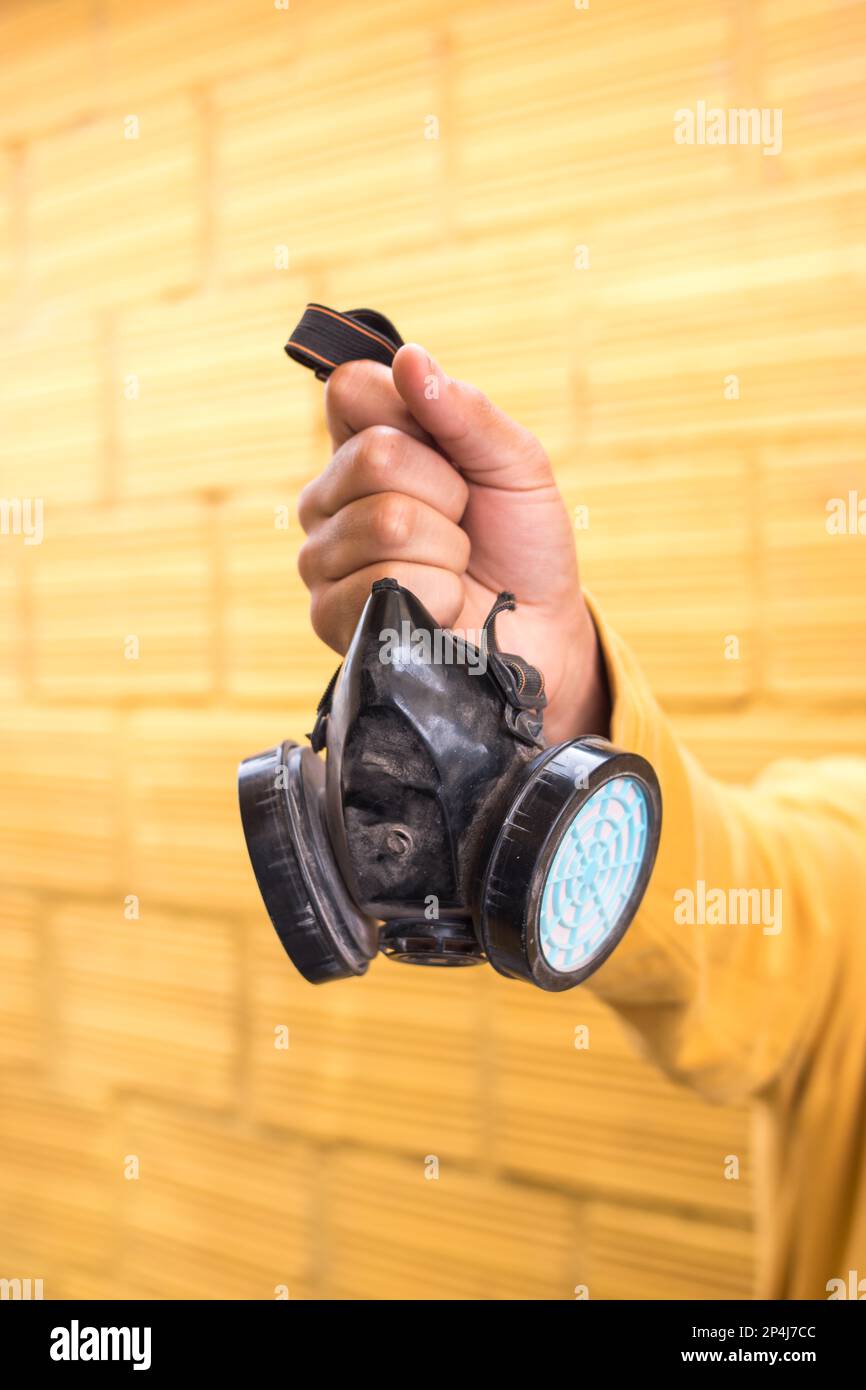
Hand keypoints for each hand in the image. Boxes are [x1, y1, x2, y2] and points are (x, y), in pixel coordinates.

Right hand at [296, 344, 609, 742]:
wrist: (539, 630)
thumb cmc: (521, 543)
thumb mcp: (514, 463)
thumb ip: (464, 410)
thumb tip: (408, 358)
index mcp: (362, 444)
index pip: (351, 390)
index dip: (413, 414)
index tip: (454, 453)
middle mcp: (328, 496)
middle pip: (375, 457)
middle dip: (448, 493)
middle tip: (463, 523)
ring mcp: (322, 557)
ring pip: (385, 523)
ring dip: (448, 551)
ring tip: (454, 569)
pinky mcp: (329, 617)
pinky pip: (385, 584)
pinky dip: (437, 595)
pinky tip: (439, 607)